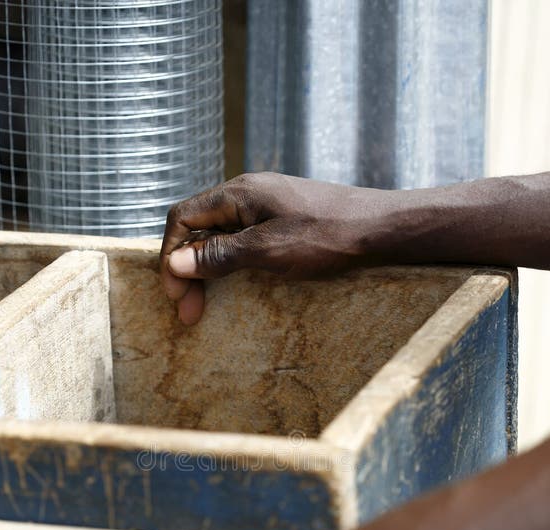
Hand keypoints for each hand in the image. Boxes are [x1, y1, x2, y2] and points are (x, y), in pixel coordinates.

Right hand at [160, 172, 394, 323]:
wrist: (381, 228)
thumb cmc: (328, 236)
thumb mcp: (269, 250)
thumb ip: (221, 255)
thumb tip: (177, 262)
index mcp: (238, 194)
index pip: (182, 218)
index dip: (171, 256)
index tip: (177, 295)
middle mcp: (246, 195)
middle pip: (197, 229)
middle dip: (186, 269)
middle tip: (189, 313)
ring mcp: (264, 207)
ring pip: (218, 236)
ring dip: (206, 270)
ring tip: (204, 305)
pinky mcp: (281, 221)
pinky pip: (240, 240)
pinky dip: (227, 264)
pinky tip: (232, 284)